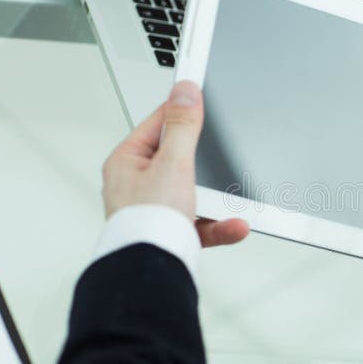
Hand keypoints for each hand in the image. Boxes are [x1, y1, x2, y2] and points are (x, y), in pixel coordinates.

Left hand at [102, 81, 249, 247]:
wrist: (152, 272)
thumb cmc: (148, 222)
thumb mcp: (172, 163)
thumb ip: (182, 126)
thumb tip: (185, 91)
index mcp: (127, 162)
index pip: (158, 123)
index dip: (182, 109)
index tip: (200, 93)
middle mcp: (137, 185)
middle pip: (180, 158)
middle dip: (206, 163)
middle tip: (219, 156)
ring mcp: (156, 209)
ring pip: (195, 192)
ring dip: (217, 199)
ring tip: (229, 203)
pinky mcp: (173, 232)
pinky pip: (203, 222)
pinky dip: (221, 224)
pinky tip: (235, 224)